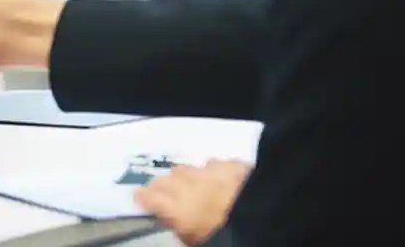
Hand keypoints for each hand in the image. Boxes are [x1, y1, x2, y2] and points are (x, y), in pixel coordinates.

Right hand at [133, 160, 250, 245]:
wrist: (265, 219)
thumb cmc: (225, 237)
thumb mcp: (194, 239)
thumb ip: (179, 226)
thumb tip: (170, 219)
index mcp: (178, 209)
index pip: (150, 197)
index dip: (143, 197)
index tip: (139, 197)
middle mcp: (189, 186)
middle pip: (167, 179)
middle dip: (164, 185)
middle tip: (165, 193)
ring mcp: (211, 172)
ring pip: (188, 168)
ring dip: (187, 176)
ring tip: (190, 184)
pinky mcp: (232, 166)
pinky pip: (215, 164)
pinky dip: (213, 171)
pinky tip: (217, 178)